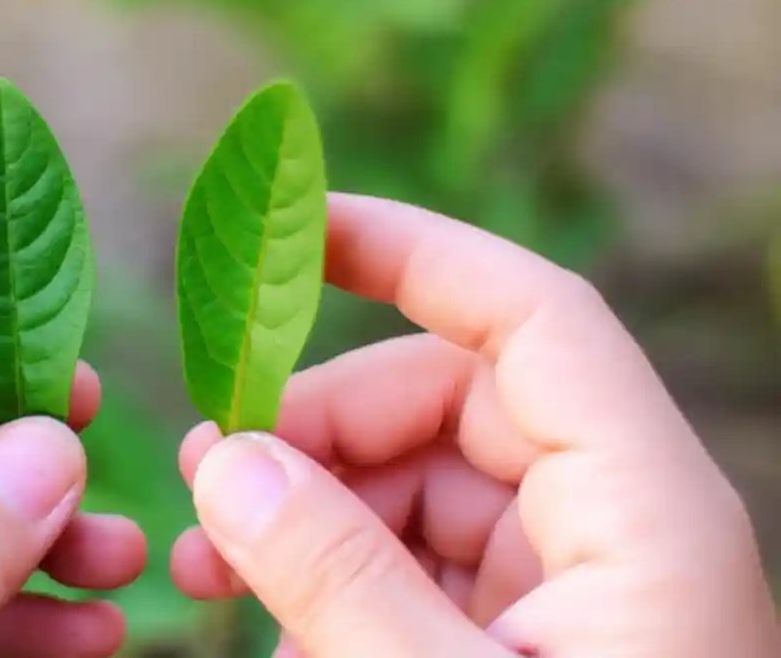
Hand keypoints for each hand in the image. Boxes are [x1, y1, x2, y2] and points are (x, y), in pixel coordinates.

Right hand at [171, 193, 778, 656]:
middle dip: (319, 423)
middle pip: (448, 401)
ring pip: (417, 482)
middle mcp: (610, 522)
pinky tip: (269, 622)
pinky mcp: (522, 634)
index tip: (292, 235)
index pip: (528, 317)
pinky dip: (332, 571)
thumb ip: (334, 574)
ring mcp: (564, 581)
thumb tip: (226, 459)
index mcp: (641, 508)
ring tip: (212, 567)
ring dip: (307, 505)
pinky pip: (413, 560)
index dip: (411, 253)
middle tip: (210, 474)